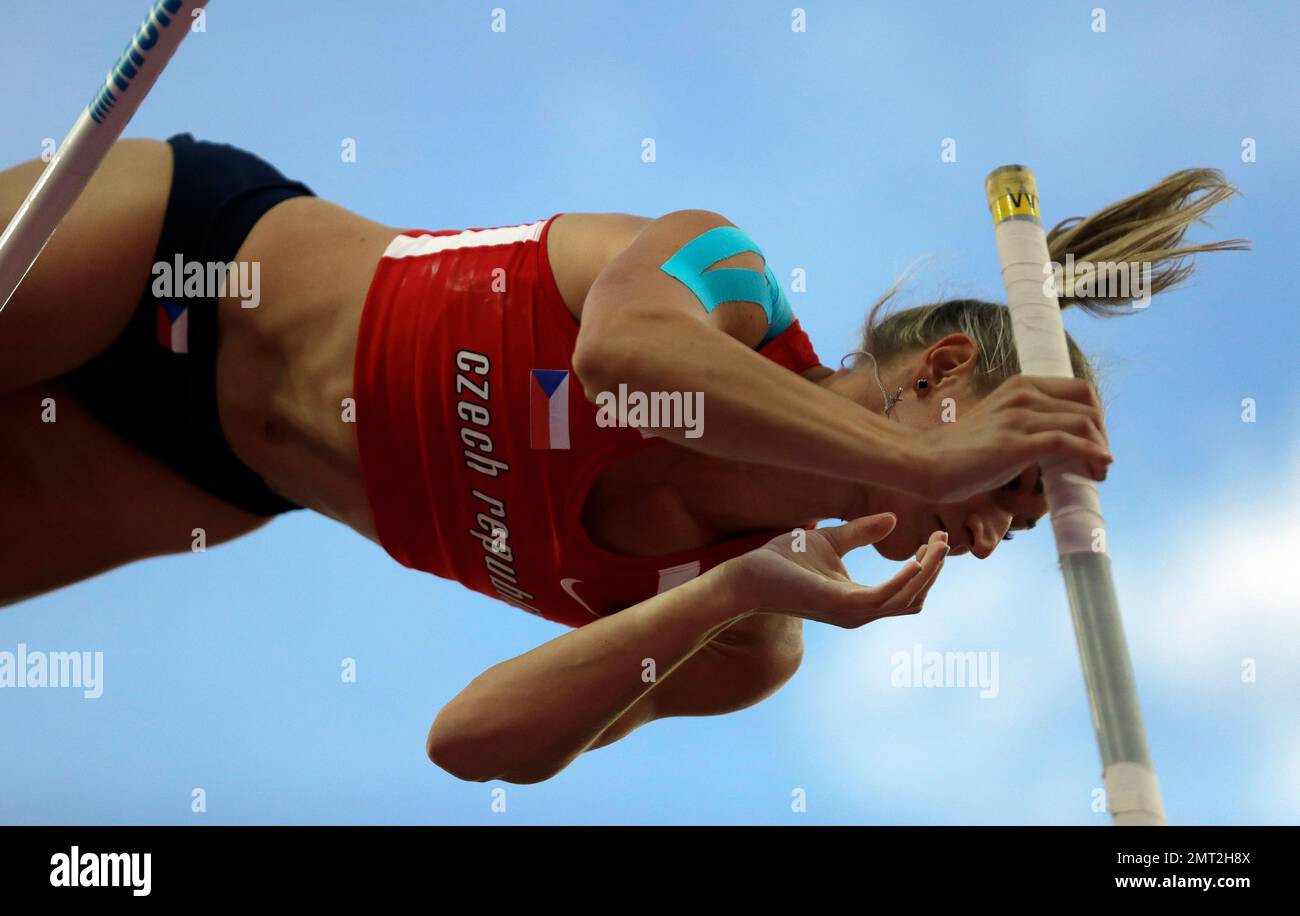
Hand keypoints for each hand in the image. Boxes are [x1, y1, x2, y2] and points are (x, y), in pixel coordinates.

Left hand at [722, 513, 948, 628]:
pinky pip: (884, 597)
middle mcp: (860, 612)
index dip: (927, 568)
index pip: (908, 592)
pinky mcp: (840, 605)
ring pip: (906, 599)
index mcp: (859, 600)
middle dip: (934, 569)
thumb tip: (892, 518)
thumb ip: (860, 533)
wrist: (748, 574)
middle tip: (943, 538)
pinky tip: (917, 560)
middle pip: (915, 598)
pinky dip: (905, 580)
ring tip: (937, 543)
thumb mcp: (830, 540)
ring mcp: (851, 612)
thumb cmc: (783, 560)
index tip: (936, 539)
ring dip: (927, 571)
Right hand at [912, 375, 1112, 503]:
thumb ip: (1028, 424)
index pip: (1079, 389)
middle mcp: (1023, 394)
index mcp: (1021, 385)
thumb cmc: (959, 452)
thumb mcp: (1000, 425)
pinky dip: (1091, 455)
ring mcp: (1019, 416)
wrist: (924, 462)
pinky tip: (1097, 468)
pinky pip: (1067, 442)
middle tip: (1100, 460)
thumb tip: (1059, 444)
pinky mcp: (1016, 442)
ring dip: (1100, 448)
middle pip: (1087, 404)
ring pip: (1083, 423)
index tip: (1096, 441)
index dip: (1096, 415)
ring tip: (1099, 472)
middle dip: (1102, 433)